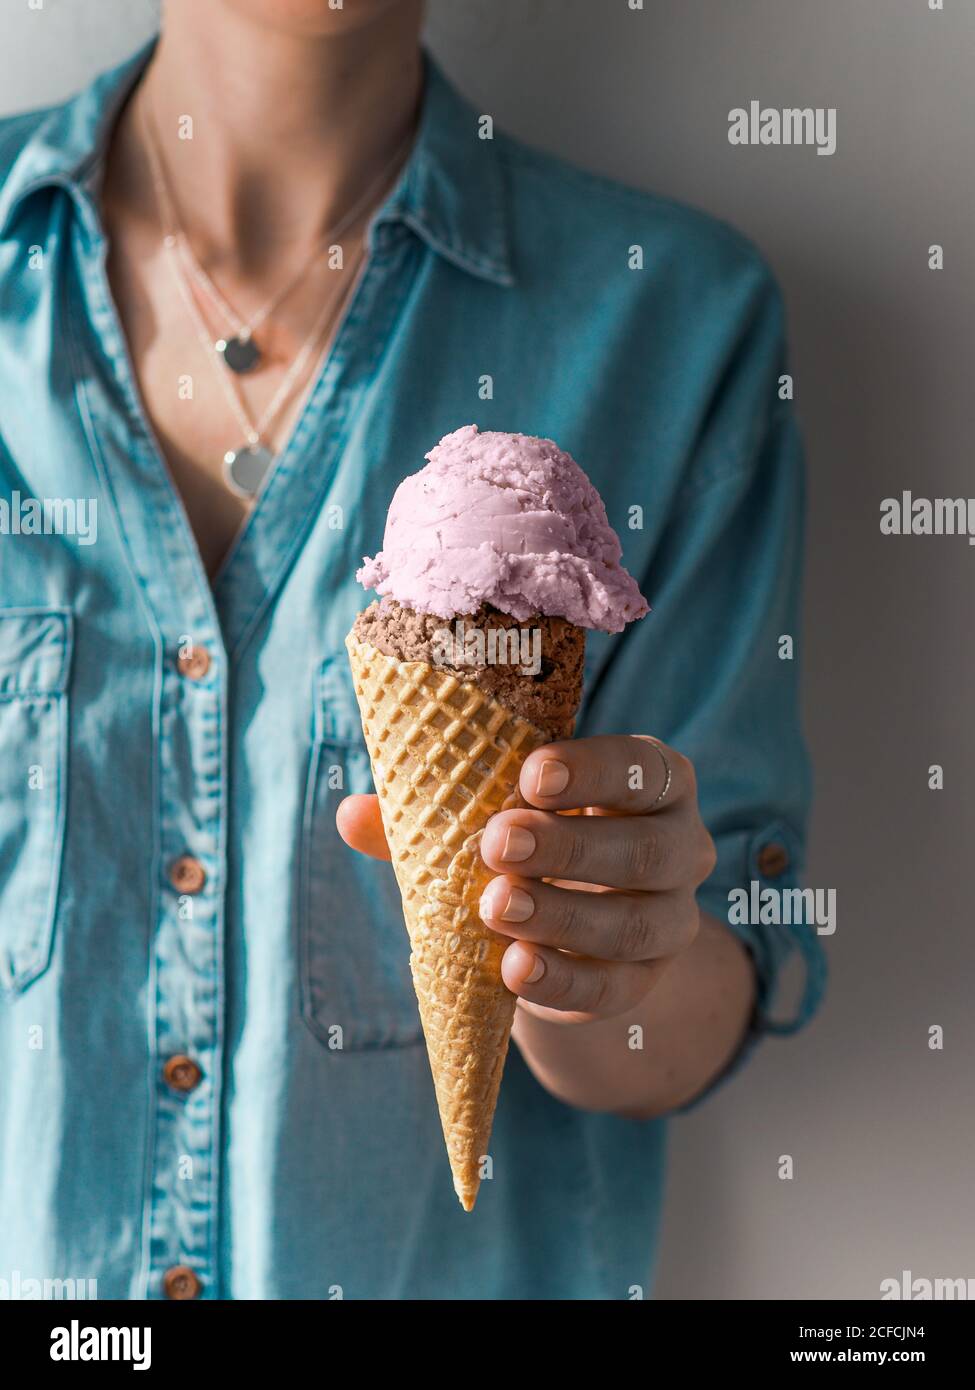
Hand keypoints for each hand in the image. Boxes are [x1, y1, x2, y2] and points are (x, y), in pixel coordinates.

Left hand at [338, 735, 715, 1027]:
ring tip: (494, 908)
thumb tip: (352, 812)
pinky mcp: (641, 983)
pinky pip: (613, 988)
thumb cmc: (532, 841)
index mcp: (653, 784)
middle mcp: (681, 847)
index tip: (530, 773)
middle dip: (570, 847)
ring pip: (636, 924)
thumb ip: (433, 812)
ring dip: (563, 916)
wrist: (570, 926)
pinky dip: (562, 982)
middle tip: (497, 843)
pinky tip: (514, 970)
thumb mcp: (493, 813)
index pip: (644, 768)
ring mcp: (671, 920)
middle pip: (648, 849)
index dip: (594, 770)